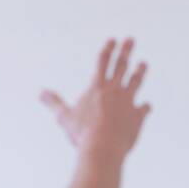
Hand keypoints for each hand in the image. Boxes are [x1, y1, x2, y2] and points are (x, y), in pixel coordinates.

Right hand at [41, 38, 151, 157]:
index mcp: (97, 87)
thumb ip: (55, 103)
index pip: (103, 62)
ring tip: (143, 64)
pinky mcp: (137, 116)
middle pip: (122, 65)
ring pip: (135, 82)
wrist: (103, 147)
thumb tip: (41, 93)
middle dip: (126, 51)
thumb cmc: (82, 133)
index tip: (113, 40)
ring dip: (140, 71)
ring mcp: (128, 102)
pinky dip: (145, 107)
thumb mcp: (64, 117)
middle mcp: (114, 90)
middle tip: (130, 39)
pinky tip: (147, 106)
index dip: (108, 49)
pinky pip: (144, 109)